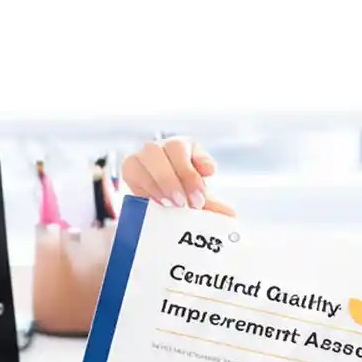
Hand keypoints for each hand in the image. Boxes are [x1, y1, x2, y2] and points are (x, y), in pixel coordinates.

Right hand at [121, 136, 235, 215]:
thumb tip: (231, 215)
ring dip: (162, 183)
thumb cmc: (184, 193)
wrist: (162, 200)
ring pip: (148, 160)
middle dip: (181, 177)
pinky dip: (146, 189)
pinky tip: (158, 203)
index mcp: (184, 146)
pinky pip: (134, 174)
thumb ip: (213, 204)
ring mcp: (143, 155)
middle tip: (191, 203)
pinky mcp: (130, 168)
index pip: (186, 148)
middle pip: (168, 150)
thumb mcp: (200, 196)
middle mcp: (162, 146)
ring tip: (174, 205)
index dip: (196, 165)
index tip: (208, 177)